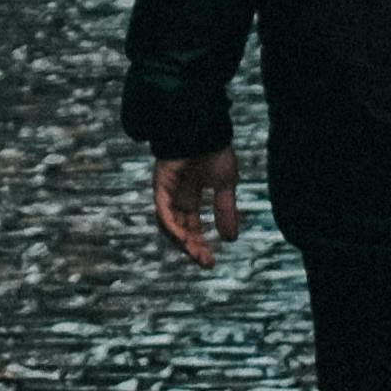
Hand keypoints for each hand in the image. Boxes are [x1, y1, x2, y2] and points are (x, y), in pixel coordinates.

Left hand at [150, 146, 240, 265]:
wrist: (206, 129)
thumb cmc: (216, 150)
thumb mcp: (226, 185)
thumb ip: (225, 210)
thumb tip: (230, 239)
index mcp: (191, 195)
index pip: (192, 227)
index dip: (200, 244)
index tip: (211, 261)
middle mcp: (177, 197)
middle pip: (180, 229)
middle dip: (192, 247)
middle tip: (205, 262)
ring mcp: (167, 192)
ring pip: (169, 225)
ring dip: (182, 241)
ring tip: (196, 253)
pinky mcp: (160, 185)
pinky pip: (163, 212)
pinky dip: (172, 227)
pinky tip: (183, 238)